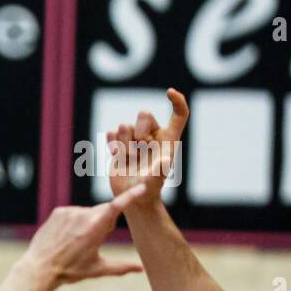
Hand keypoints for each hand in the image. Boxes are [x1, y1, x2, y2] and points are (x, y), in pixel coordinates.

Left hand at [23, 185, 146, 286]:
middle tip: (95, 241)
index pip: (118, 206)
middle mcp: (83, 215)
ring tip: (76, 242)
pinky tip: (66, 237)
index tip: (142, 187)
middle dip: (106, 222)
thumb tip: (141, 269)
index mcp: (96, 227)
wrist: (40, 268)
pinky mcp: (58, 211)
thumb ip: (122, 267)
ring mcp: (69, 212)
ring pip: (88, 213)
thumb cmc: (70, 271)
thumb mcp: (99, 269)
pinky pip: (73, 213)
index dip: (131, 196)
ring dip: (89, 222)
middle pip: (104, 211)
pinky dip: (75, 222)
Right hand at [107, 87, 188, 206]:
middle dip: (139, 126)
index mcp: (168, 140)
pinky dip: (111, 142)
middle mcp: (153, 137)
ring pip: (126, 126)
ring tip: (127, 158)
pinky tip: (114, 154)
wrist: (131, 197)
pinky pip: (112, 133)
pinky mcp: (120, 145)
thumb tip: (166, 160)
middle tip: (139, 142)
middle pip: (145, 116)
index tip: (169, 92)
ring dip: (123, 141)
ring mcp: (135, 140)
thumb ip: (159, 171)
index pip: (179, 115)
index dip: (177, 101)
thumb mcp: (154, 183)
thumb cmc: (147, 191)